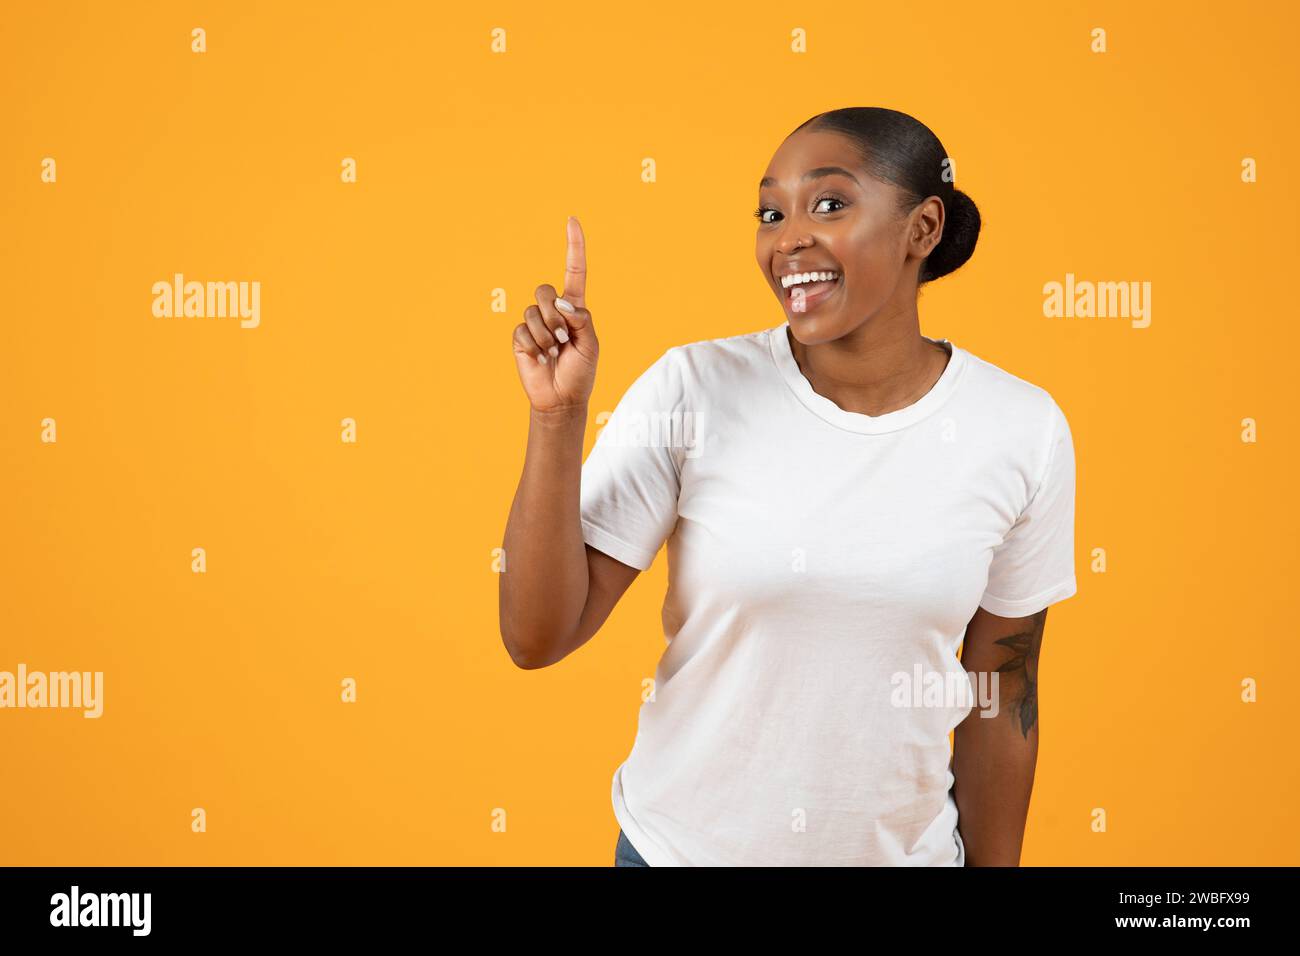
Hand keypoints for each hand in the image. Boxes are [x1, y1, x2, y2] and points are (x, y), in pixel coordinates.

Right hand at [512, 216, 598, 412]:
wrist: (562, 398)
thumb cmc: (580, 371)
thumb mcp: (591, 344)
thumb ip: (582, 320)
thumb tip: (561, 304)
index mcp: (575, 308)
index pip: (574, 271)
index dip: (573, 246)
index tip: (572, 221)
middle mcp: (552, 310)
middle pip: (544, 289)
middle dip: (554, 314)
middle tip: (563, 339)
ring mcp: (534, 323)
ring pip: (532, 312)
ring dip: (546, 336)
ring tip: (553, 353)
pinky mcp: (520, 337)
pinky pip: (522, 331)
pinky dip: (534, 347)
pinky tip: (540, 359)